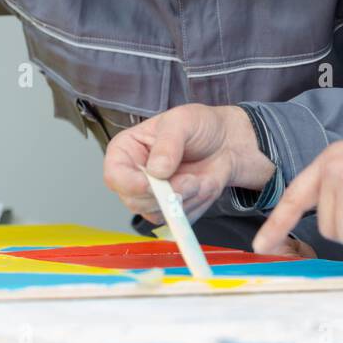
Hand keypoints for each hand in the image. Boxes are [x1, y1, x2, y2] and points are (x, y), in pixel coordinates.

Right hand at [103, 104, 273, 223]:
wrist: (227, 143)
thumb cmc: (200, 126)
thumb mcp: (182, 122)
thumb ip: (168, 143)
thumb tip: (156, 170)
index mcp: (126, 150)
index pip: (115, 175)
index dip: (131, 184)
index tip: (155, 182)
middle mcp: (134, 176)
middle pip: (134, 201)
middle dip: (166, 194)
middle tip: (190, 180)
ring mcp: (151, 196)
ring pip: (157, 213)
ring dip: (184, 199)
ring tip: (199, 179)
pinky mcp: (170, 210)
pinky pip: (177, 220)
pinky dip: (194, 206)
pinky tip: (202, 186)